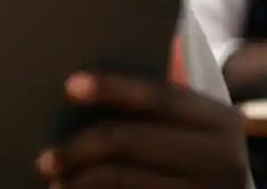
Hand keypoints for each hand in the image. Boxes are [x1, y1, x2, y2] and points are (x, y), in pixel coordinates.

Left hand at [37, 73, 248, 188]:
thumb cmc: (195, 153)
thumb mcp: (193, 128)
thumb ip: (155, 108)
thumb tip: (81, 88)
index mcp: (219, 120)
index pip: (157, 96)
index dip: (112, 88)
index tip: (70, 86)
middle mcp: (221, 158)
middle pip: (132, 140)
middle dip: (80, 147)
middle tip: (45, 158)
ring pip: (125, 179)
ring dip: (82, 180)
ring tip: (55, 180)